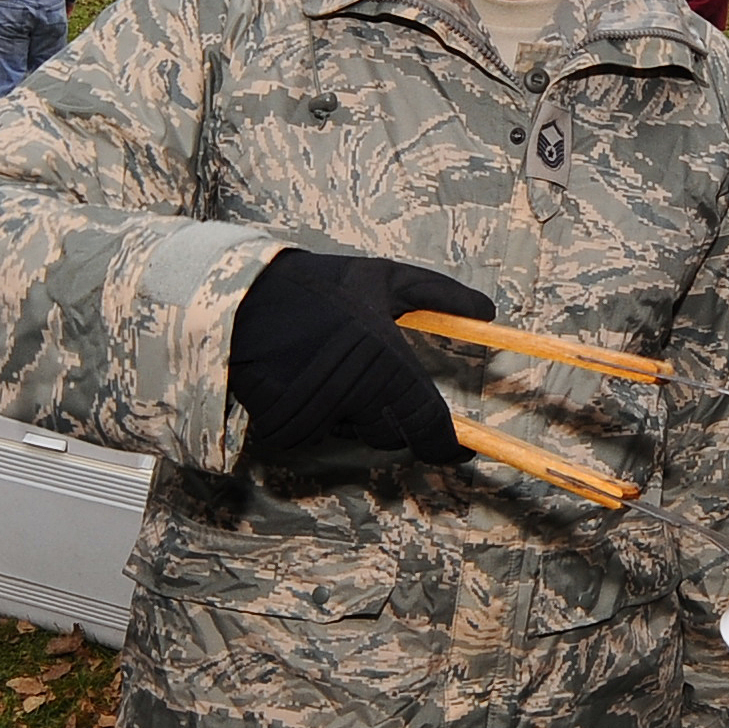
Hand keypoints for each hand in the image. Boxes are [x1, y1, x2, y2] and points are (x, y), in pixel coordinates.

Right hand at [226, 249, 495, 463]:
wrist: (240, 297)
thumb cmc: (319, 286)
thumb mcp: (384, 279)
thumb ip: (442, 295)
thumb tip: (488, 310)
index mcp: (386, 363)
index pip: (430, 426)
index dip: (449, 446)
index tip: (460, 448)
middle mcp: (355, 396)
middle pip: (392, 434)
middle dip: (390, 415)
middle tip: (372, 379)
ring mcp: (317, 417)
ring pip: (352, 434)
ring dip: (350, 413)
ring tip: (328, 367)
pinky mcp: (285, 431)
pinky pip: (315, 436)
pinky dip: (314, 417)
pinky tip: (301, 381)